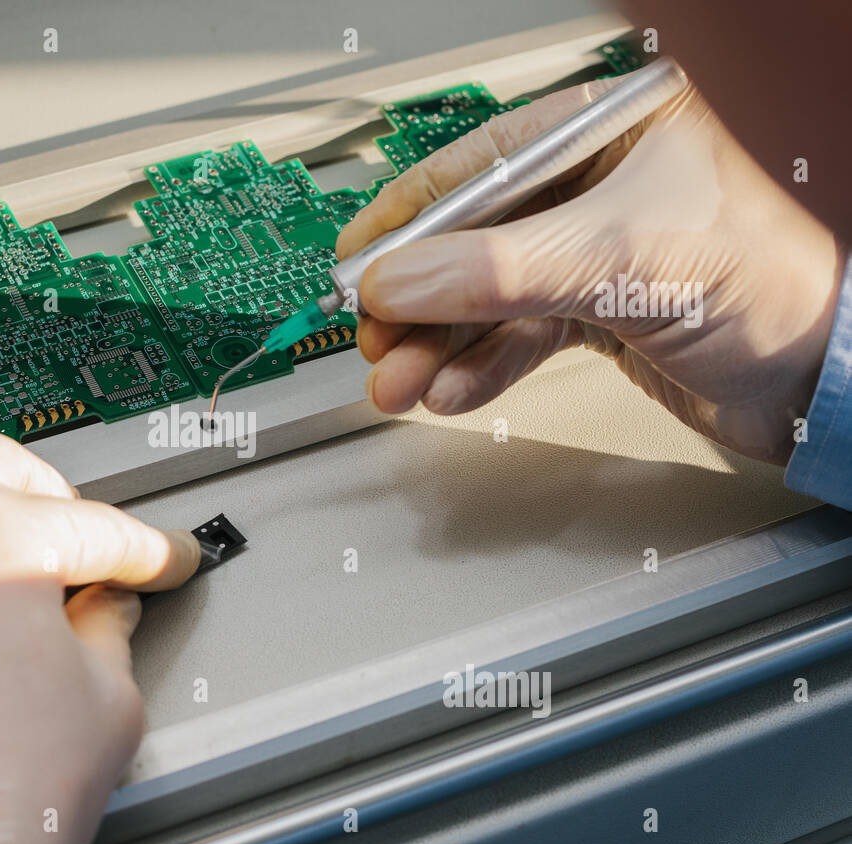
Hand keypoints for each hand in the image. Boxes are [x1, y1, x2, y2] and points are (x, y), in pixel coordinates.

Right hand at [337, 76, 843, 463]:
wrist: (820, 380)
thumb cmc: (772, 286)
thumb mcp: (616, 259)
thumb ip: (496, 270)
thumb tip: (402, 279)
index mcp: (607, 130)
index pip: (477, 167)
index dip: (408, 221)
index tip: (361, 266)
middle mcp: (593, 186)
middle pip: (470, 240)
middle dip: (418, 301)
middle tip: (375, 339)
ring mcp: (590, 251)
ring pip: (485, 297)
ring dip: (438, 346)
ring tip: (402, 381)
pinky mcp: (594, 310)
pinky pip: (514, 336)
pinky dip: (479, 367)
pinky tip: (453, 389)